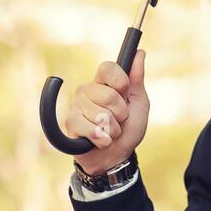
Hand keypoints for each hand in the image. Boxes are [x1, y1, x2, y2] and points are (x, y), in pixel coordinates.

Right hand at [67, 50, 149, 174]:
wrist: (116, 157)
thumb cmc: (129, 129)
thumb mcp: (139, 103)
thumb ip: (137, 79)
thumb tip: (140, 52)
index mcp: (103, 82)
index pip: (108, 68)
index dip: (121, 82)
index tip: (125, 94)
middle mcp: (87, 90)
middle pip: (110, 95)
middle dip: (121, 113)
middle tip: (118, 119)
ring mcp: (76, 106)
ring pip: (102, 115)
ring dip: (113, 129)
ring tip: (109, 132)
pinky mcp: (70, 123)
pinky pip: (92, 129)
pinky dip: (103, 139)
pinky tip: (100, 141)